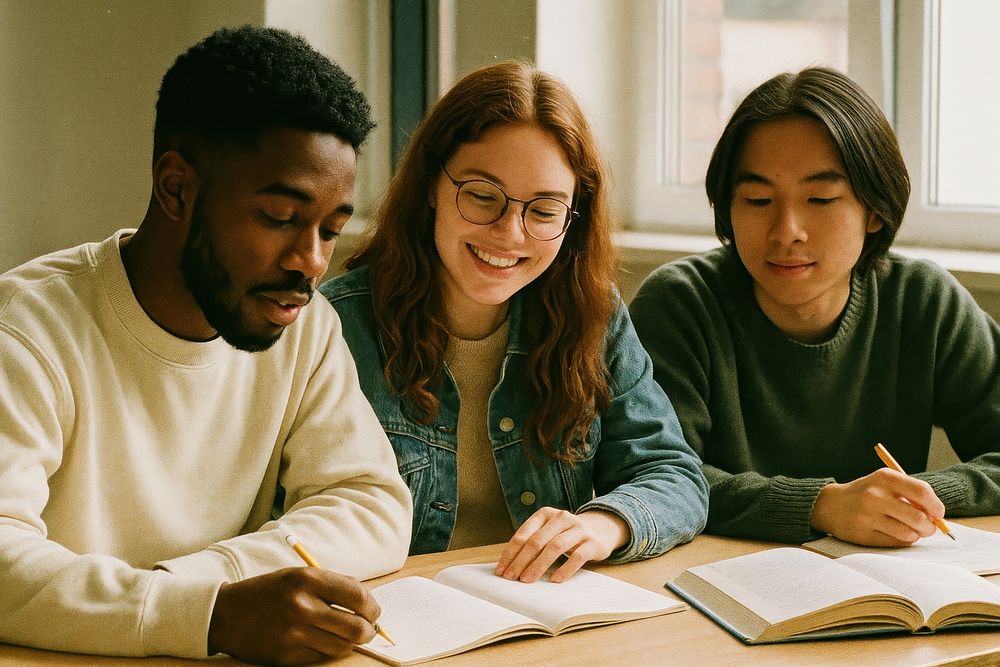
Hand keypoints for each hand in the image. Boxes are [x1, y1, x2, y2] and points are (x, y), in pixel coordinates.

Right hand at [208, 567, 379, 664]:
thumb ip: (332, 586)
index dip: (373, 607)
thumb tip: (367, 604)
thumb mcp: (298, 575)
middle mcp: (302, 606)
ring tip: (341, 634)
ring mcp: (294, 634)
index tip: (373, 611)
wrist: (225, 614)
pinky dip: (326, 651)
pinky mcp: (286, 656)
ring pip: (342, 646)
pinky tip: (317, 640)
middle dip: (368, 630)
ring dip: (348, 642)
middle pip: (356, 627)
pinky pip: (322, 657)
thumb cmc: (268, 592)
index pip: (358, 596)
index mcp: (307, 579)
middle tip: (367, 628)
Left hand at [495, 508, 628, 583]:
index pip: (524, 534)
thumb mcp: (549, 531)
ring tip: (528, 579)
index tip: (501, 570)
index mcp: (545, 514)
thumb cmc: (566, 534)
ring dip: (539, 565)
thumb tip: (509, 566)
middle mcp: (561, 518)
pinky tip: (555, 579)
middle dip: (521, 561)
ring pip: (555, 547)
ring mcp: (578, 529)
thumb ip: (532, 542)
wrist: (601, 529)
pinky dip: (565, 569)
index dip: (511, 553)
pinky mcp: (593, 542)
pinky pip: (577, 556)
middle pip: (537, 541)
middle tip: (511, 577)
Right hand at [810, 468, 944, 545]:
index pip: (922, 491)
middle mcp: (875, 495)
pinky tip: (893, 533)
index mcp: (884, 478)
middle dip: (930, 527)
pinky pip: (895, 543)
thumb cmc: (866, 494)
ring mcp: (868, 516)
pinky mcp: (863, 534)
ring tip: (909, 530)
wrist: (831, 505)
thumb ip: (910, 494)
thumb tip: (937, 516)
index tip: (938, 513)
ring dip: (915, 535)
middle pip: (919, 517)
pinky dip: (901, 541)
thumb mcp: (884, 483)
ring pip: (908, 533)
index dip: (936, 505)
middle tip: (928, 528)